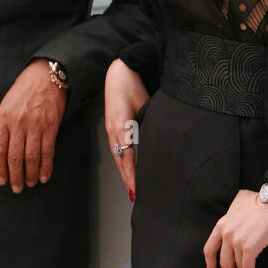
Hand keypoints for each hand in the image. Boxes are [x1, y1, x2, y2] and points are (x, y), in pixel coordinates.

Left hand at [0, 59, 65, 192]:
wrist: (45, 76)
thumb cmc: (23, 91)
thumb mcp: (4, 108)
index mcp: (3, 119)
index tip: (1, 181)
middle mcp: (18, 123)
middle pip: (15, 157)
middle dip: (16, 176)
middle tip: (17, 188)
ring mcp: (36, 125)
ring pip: (32, 157)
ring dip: (31, 174)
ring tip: (31, 183)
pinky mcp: (51, 126)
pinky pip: (48, 151)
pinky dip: (47, 166)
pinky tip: (45, 175)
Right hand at [104, 58, 147, 200]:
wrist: (119, 73)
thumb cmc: (132, 86)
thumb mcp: (144, 105)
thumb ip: (148, 123)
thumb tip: (157, 138)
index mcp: (121, 128)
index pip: (128, 157)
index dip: (132, 174)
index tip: (135, 189)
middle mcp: (114, 131)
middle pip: (121, 161)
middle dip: (127, 178)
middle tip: (134, 195)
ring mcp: (111, 130)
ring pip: (118, 156)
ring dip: (124, 172)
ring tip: (131, 186)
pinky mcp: (111, 127)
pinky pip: (116, 148)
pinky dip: (121, 160)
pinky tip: (126, 167)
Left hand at [203, 187, 267, 267]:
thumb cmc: (263, 198)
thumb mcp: (240, 203)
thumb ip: (234, 214)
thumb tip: (237, 217)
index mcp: (223, 223)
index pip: (210, 248)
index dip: (210, 264)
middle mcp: (227, 233)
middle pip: (223, 262)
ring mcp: (237, 240)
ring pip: (236, 266)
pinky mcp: (250, 246)